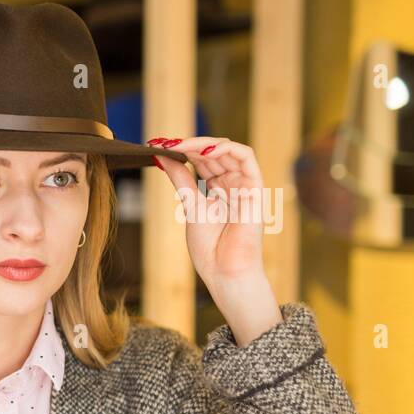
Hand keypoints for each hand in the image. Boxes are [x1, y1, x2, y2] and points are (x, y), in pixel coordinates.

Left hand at [151, 136, 268, 288]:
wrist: (225, 272)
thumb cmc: (210, 247)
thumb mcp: (190, 205)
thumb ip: (181, 178)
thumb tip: (162, 156)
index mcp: (219, 189)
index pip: (203, 159)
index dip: (183, 150)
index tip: (157, 145)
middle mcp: (233, 184)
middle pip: (214, 151)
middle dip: (188, 144)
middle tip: (163, 142)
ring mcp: (245, 185)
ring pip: (229, 150)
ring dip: (203, 143)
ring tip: (179, 145)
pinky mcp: (255, 188)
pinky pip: (246, 157)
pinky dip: (227, 148)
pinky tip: (204, 150)